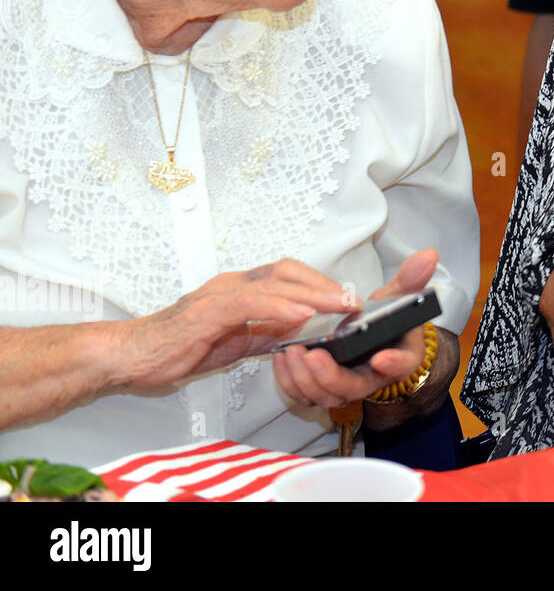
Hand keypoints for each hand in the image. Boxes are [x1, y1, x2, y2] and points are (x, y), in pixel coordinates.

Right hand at [115, 258, 359, 391]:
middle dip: (323, 284)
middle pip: (286, 271)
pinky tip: (300, 315)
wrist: (130, 356)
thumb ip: (263, 332)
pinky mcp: (206, 313)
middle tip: (351, 301)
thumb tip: (295, 330)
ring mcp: (217, 296)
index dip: (318, 283)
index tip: (344, 299)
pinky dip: (278, 307)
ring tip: (338, 305)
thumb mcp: (232, 341)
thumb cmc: (175, 347)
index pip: (286, 274)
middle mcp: (230, 285)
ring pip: (273, 284)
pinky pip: (248, 304)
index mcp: (237, 289)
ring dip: (311, 294)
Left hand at [273, 248, 442, 412]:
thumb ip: (412, 278)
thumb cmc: (387, 323)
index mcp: (399, 359)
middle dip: (330, 375)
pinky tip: (281, 358)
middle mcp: (372, 379)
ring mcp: (344, 387)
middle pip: (353, 388)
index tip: (381, 357)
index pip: (400, 366)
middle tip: (314, 354)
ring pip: (324, 395)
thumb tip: (429, 254)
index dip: (392, 364)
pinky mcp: (322, 389)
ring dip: (305, 378)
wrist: (374, 342)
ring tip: (291, 352)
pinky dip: (289, 381)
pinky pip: (304, 395)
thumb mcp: (401, 298)